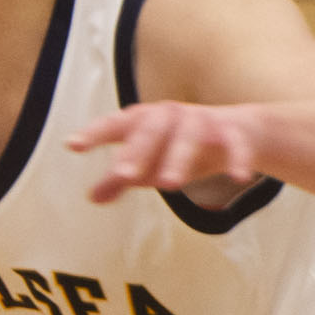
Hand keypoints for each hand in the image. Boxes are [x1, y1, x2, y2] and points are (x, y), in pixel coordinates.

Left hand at [65, 101, 265, 205]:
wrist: (241, 132)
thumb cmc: (182, 147)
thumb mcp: (151, 163)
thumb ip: (121, 179)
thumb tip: (91, 198)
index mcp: (146, 121)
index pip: (116, 124)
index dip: (95, 133)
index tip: (73, 145)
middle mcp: (172, 116)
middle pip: (152, 128)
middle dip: (138, 151)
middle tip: (123, 175)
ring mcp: (203, 121)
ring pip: (190, 136)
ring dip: (179, 158)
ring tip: (169, 186)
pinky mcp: (234, 132)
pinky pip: (235, 143)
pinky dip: (237, 158)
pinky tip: (237, 178)